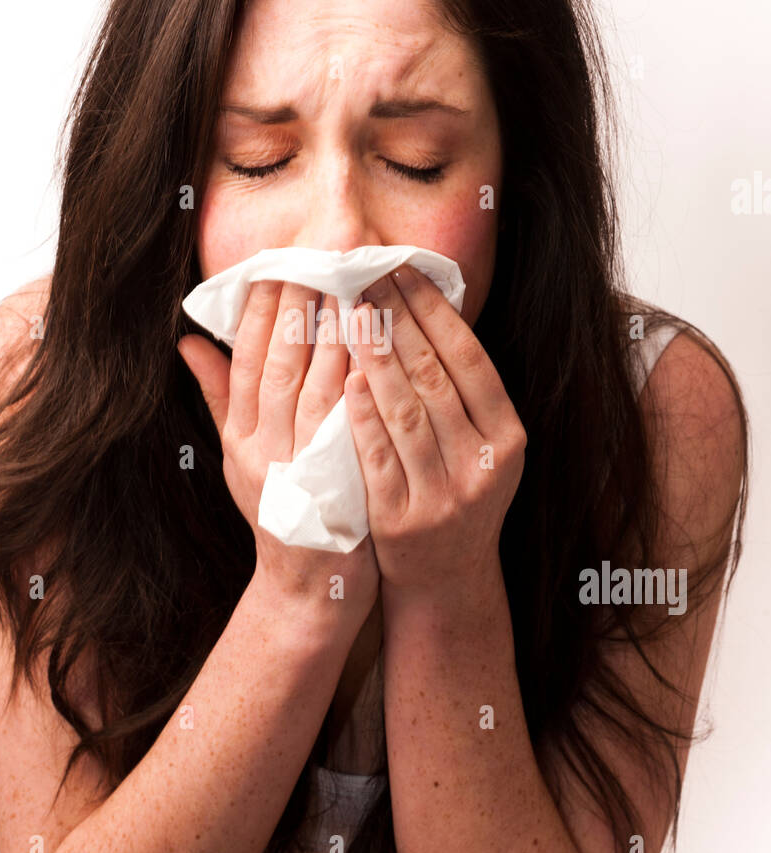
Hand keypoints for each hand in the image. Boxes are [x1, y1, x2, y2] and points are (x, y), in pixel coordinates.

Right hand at [178, 280, 379, 624]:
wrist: (307, 590)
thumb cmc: (282, 513)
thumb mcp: (242, 456)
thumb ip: (222, 396)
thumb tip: (190, 339)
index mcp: (241, 435)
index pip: (247, 358)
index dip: (264, 310)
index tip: (282, 265)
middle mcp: (263, 448)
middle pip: (279, 363)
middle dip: (300, 308)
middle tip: (323, 259)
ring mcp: (298, 467)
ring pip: (315, 386)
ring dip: (335, 333)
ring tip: (354, 288)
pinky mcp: (333, 484)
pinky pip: (346, 422)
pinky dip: (357, 382)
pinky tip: (374, 348)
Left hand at [343, 264, 525, 606]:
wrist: (446, 580)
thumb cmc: (455, 494)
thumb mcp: (479, 445)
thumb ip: (460, 389)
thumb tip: (426, 306)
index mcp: (508, 438)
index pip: (469, 359)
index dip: (434, 312)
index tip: (402, 272)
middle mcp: (484, 465)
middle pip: (436, 378)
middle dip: (398, 322)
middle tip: (365, 278)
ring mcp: (444, 495)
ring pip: (407, 411)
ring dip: (376, 357)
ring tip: (349, 313)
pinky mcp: (402, 520)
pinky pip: (378, 456)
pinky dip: (362, 414)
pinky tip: (345, 378)